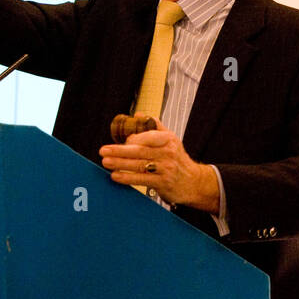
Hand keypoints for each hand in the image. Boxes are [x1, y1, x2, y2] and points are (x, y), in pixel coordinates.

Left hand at [99, 118, 219, 212]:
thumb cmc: (178, 159)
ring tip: (106, 162)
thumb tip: (138, 115)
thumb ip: (155, 126)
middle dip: (120, 151)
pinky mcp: (163, 183)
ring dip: (120, 164)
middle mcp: (168, 153)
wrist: (194, 183)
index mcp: (168, 140)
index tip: (121, 141)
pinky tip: (116, 176)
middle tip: (103, 150)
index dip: (134, 138)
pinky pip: (141, 179)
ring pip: (139, 165)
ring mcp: (166, 169)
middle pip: (140, 151)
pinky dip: (127, 178)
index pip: (149, 137)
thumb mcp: (171, 140)